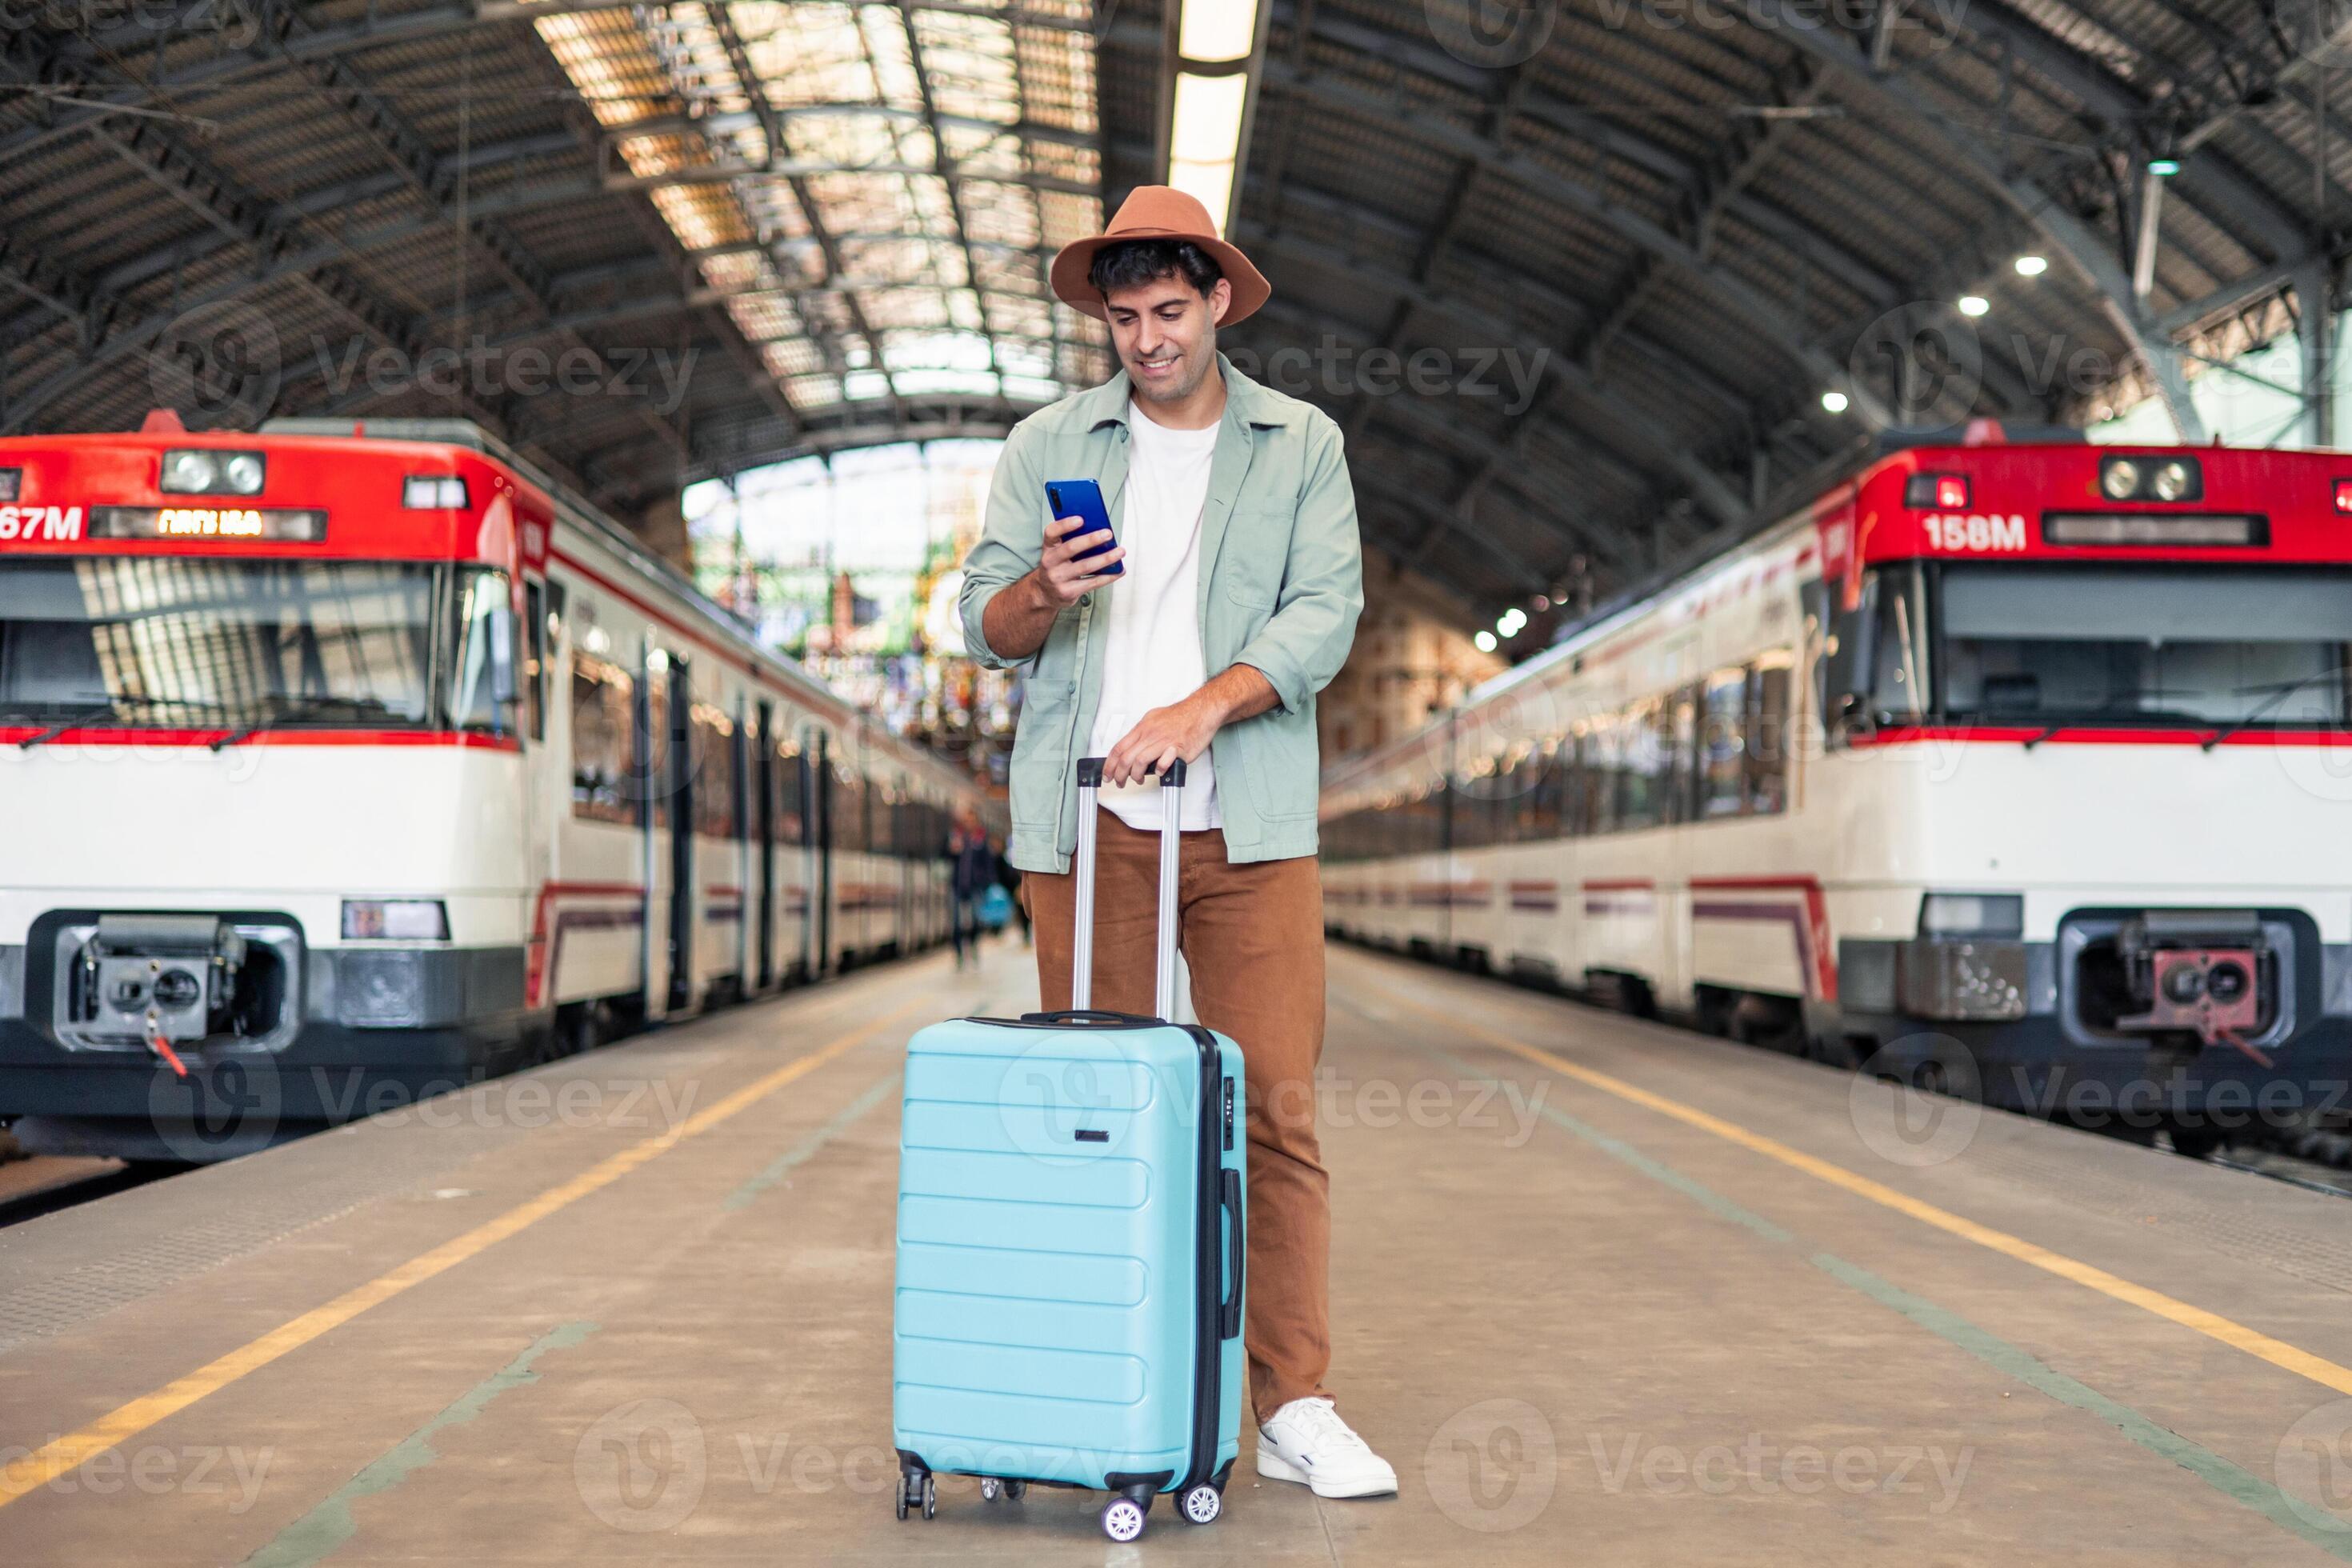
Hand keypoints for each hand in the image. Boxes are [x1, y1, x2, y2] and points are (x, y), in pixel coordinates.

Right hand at [1031, 514, 1123, 608]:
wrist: (1047, 593)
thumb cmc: (1059, 566)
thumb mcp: (1058, 552)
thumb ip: (1072, 540)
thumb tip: (1099, 531)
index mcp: (1049, 547)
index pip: (1051, 532)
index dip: (1065, 525)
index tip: (1081, 519)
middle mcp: (1050, 562)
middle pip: (1071, 548)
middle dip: (1091, 540)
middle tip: (1108, 534)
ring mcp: (1058, 578)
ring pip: (1085, 566)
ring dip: (1106, 558)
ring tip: (1120, 551)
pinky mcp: (1068, 592)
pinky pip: (1092, 582)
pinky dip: (1108, 576)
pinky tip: (1119, 570)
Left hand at [1103, 692, 1223, 785]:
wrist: (1202, 710)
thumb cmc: (1181, 716)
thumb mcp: (1154, 718)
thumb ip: (1143, 733)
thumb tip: (1133, 746)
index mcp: (1143, 728)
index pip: (1118, 748)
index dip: (1109, 764)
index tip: (1107, 773)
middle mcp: (1150, 735)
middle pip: (1126, 758)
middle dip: (1119, 775)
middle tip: (1119, 782)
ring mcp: (1163, 742)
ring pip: (1139, 762)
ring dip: (1136, 776)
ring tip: (1138, 780)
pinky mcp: (1177, 749)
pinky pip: (1163, 763)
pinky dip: (1159, 770)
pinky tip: (1160, 772)